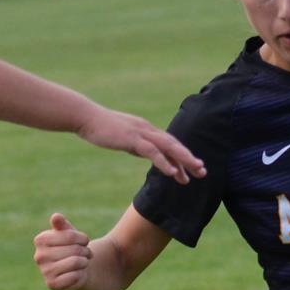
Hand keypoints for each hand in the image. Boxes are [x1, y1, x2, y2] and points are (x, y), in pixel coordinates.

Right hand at [33, 212, 91, 289]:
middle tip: (85, 253)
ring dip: (84, 262)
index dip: (82, 238)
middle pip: (74, 249)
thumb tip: (56, 217)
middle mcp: (39, 256)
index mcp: (41, 240)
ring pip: (75, 262)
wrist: (75, 268)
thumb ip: (62, 225)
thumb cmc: (71, 247)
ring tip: (83, 261)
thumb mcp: (68, 233)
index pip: (70, 236)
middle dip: (85, 251)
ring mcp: (44, 271)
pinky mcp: (51, 284)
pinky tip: (77, 273)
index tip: (84, 241)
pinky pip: (74, 276)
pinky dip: (80, 274)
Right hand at [74, 107, 204, 183]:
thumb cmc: (100, 128)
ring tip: (195, 172)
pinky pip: (152, 151)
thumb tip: (145, 152)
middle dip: (189, 159)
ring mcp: (141, 133)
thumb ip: (136, 144)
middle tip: (203, 171)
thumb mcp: (123, 138)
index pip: (168, 144)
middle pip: (174, 144)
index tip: (191, 170)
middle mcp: (147, 130)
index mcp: (146, 130)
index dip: (181, 157)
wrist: (86, 117)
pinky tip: (172, 172)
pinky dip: (164, 162)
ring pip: (168, 147)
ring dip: (183, 160)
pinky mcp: (132, 138)